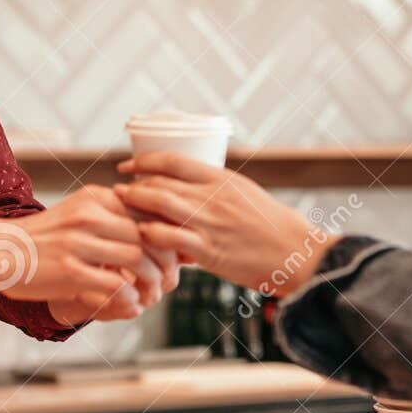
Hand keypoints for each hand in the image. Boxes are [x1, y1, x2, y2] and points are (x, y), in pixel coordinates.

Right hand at [0, 186, 175, 322]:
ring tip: (152, 294)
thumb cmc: (43, 237)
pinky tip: (130, 303)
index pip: (148, 210)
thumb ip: (111, 217)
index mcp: (95, 198)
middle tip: (171, 279)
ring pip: (137, 259)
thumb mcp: (78, 213)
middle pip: (148, 234)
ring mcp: (79, 242)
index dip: (168, 233)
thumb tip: (154, 228)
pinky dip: (130, 296)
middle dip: (165, 260)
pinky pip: (115, 284)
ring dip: (151, 281)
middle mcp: (89, 215)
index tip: (176, 253)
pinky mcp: (70, 270)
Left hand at [114, 153, 333, 296]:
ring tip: (121, 206)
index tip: (126, 164)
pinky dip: (150, 236)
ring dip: (135, 205)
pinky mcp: (208, 250)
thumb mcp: (243, 193)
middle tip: (118, 189)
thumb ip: (214, 190)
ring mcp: (209, 222)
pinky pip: (169, 239)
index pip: (172, 161)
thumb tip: (186, 189)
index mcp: (220, 178)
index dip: (143, 161)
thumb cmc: (270, 224)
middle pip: (160, 182)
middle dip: (133, 184)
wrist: (294, 251)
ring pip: (159, 205)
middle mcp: (212, 196)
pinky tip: (140, 237)